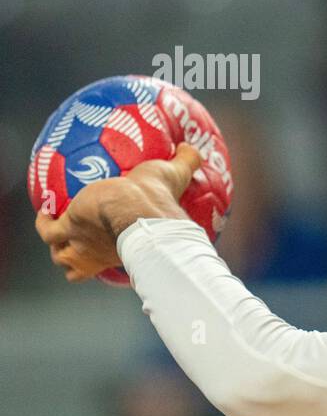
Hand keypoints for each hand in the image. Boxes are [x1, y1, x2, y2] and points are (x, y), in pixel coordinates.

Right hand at [35, 143, 203, 281]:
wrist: (136, 208)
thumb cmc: (157, 197)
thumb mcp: (173, 176)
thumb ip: (186, 162)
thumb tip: (194, 148)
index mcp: (119, 248)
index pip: (109, 261)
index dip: (104, 257)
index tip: (108, 246)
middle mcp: (99, 252)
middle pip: (77, 267)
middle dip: (75, 259)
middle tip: (79, 242)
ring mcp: (82, 244)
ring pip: (60, 256)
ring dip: (58, 247)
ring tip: (57, 229)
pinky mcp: (68, 229)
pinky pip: (48, 232)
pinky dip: (44, 224)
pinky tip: (46, 212)